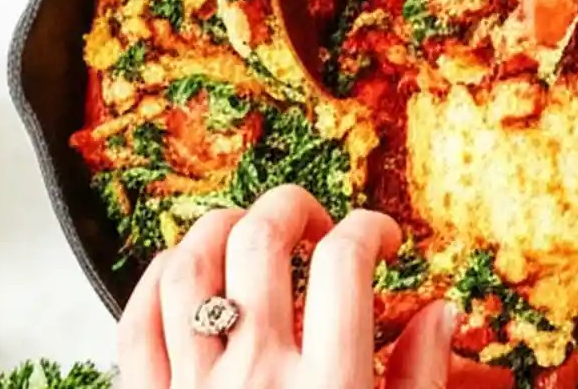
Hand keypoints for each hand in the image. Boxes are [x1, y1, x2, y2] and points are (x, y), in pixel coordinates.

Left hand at [117, 185, 454, 387]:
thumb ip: (422, 378)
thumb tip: (443, 312)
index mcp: (329, 386)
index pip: (346, 262)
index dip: (369, 228)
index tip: (380, 238)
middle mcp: (256, 375)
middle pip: (260, 240)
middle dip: (291, 207)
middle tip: (314, 224)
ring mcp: (194, 388)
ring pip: (188, 268)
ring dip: (220, 231)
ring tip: (248, 235)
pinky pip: (134, 323)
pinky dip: (155, 282)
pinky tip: (184, 273)